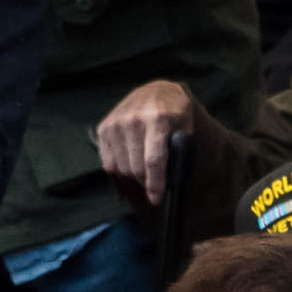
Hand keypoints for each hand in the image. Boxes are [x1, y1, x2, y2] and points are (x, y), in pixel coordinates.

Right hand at [95, 78, 194, 197]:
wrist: (157, 92)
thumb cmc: (175, 115)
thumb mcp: (186, 129)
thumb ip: (180, 151)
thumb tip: (169, 180)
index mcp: (158, 120)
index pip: (154, 161)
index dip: (155, 184)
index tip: (156, 199)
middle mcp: (134, 120)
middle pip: (136, 167)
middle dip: (146, 181)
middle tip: (153, 183)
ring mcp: (116, 123)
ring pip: (121, 167)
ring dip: (133, 175)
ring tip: (143, 168)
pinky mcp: (104, 127)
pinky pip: (108, 161)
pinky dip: (119, 168)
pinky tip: (129, 161)